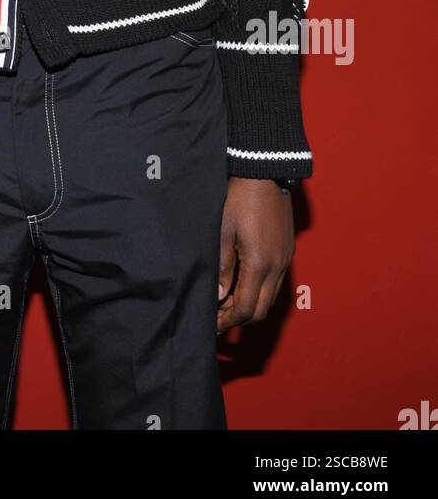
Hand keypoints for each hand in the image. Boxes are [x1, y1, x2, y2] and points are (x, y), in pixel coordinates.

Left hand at [216, 177, 294, 332]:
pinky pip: (276, 283)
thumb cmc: (239, 199)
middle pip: (260, 310)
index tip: (211, 324)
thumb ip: (223, 268)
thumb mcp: (223, 232)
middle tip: (217, 317)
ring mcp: (285, 260)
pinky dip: (260, 291)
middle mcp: (277, 267)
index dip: (227, 321)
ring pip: (270, 298)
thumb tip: (219, 297)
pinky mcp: (287, 252)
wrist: (265, 174)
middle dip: (238, 319)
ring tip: (227, 302)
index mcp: (259, 264)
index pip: (244, 308)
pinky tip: (244, 284)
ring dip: (250, 306)